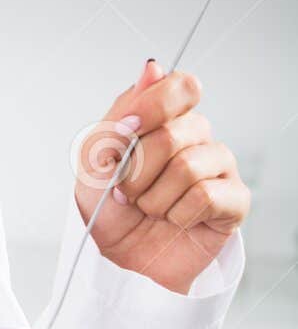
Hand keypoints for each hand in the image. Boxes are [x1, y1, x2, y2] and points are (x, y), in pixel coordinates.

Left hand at [73, 59, 249, 294]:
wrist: (116, 260)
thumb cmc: (105, 207)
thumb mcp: (95, 158)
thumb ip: (123, 113)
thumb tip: (153, 68)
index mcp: (164, 119)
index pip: (183, 86)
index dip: (155, 106)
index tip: (127, 132)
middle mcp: (196, 137)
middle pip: (176, 131)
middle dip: (138, 169)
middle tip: (125, 191)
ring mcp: (218, 168)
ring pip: (189, 166)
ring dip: (154, 197)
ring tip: (147, 209)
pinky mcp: (232, 202)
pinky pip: (207, 196)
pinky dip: (176, 214)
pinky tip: (172, 221)